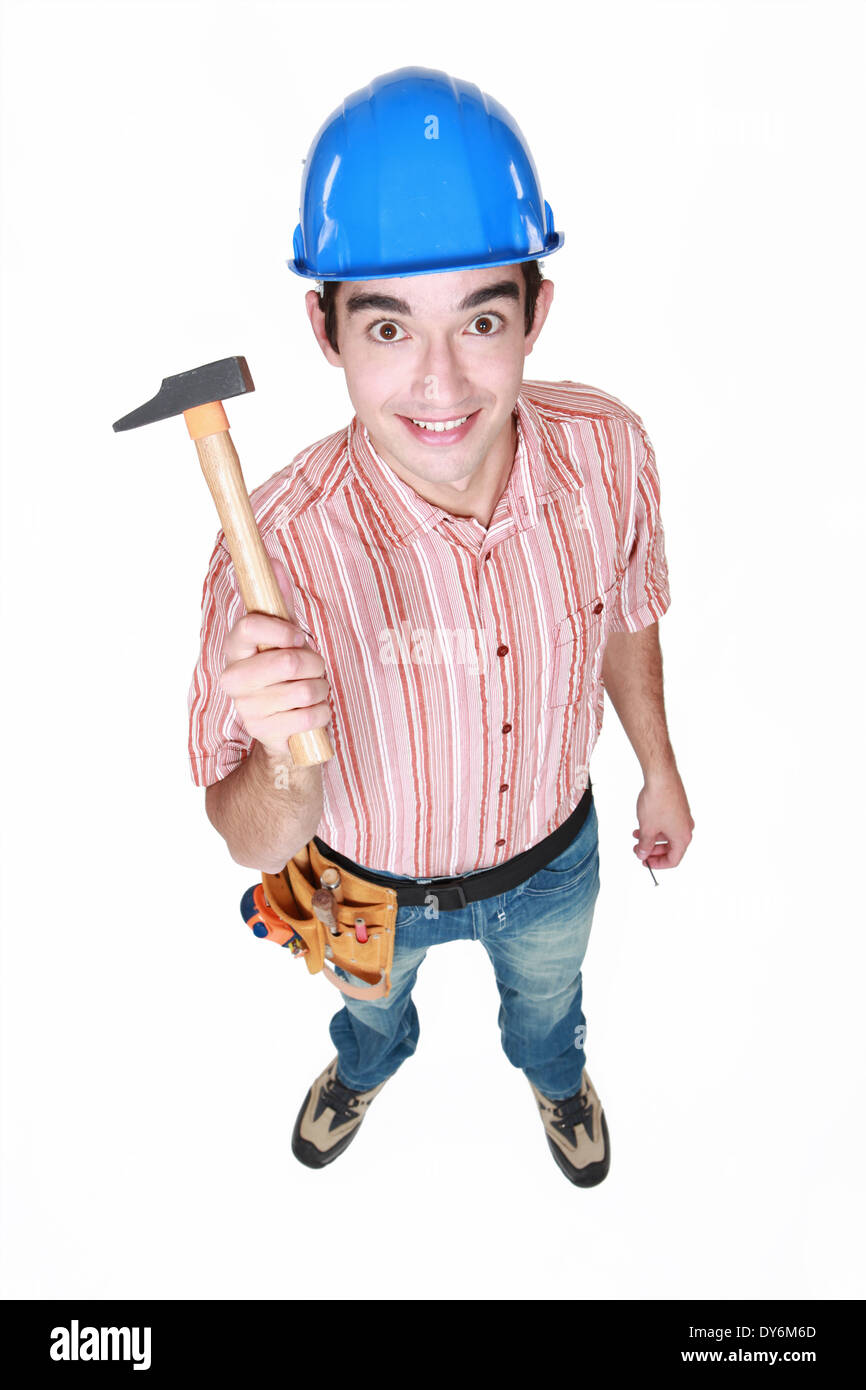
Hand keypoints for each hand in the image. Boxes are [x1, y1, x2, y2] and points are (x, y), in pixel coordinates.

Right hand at [219, 560, 331, 756]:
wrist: (282, 725)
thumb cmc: (284, 671)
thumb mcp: (283, 634)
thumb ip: (278, 599)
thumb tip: (272, 561)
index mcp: (234, 648)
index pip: (250, 626)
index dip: (282, 630)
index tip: (297, 636)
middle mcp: (233, 678)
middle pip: (287, 662)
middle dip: (313, 663)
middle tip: (311, 667)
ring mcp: (247, 708)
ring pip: (306, 689)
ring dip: (320, 689)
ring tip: (311, 690)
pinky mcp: (265, 733)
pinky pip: (310, 716)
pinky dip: (322, 713)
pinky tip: (312, 711)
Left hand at [632, 770, 693, 869]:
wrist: (661, 777)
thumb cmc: (658, 801)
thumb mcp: (647, 828)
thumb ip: (645, 845)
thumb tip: (643, 854)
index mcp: (683, 837)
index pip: (673, 860)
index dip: (658, 864)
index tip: (645, 862)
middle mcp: (686, 828)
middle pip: (671, 848)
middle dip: (653, 850)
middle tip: (639, 850)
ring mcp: (683, 817)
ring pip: (668, 835)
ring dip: (652, 838)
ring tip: (636, 836)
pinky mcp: (678, 808)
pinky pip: (668, 824)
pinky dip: (656, 827)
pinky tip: (643, 824)